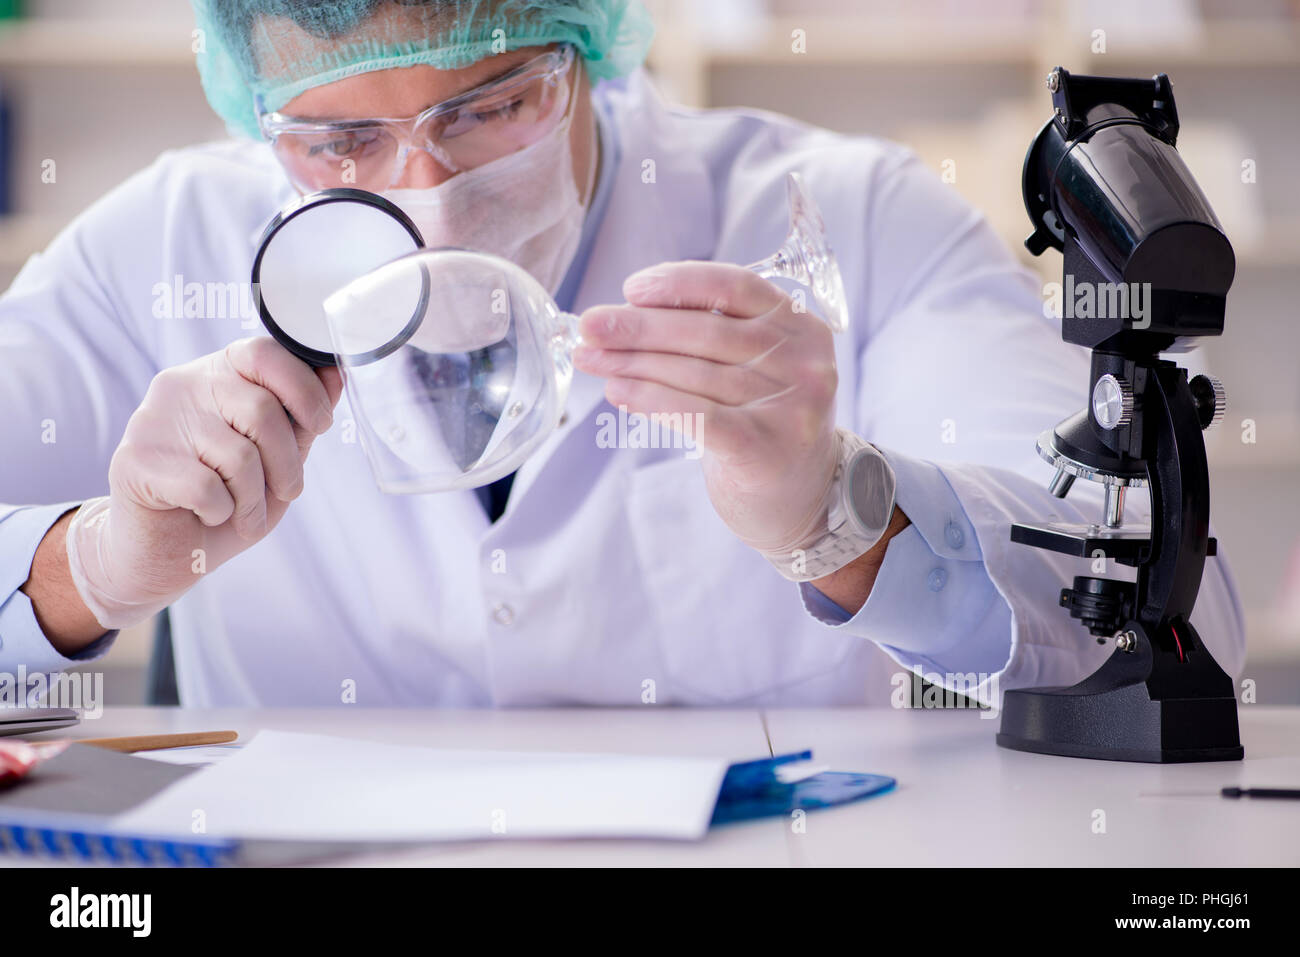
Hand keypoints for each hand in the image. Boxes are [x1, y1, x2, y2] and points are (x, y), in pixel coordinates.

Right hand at [64, 338, 341, 630]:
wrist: (162, 550)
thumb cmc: (225, 499)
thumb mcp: (277, 459)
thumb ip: (302, 418)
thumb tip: (334, 374)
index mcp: (215, 373)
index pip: (263, 352)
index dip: (304, 389)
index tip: (320, 424)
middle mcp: (180, 386)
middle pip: (261, 409)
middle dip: (288, 463)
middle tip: (288, 491)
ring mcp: (153, 421)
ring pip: (239, 455)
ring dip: (255, 499)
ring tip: (246, 514)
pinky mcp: (135, 462)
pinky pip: (206, 488)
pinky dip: (221, 512)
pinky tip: (207, 515)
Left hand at [574, 261, 840, 557]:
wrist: (799, 499)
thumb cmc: (761, 423)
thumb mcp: (755, 369)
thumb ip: (710, 337)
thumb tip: (622, 316)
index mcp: (802, 327)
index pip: (735, 287)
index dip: (679, 283)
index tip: (631, 289)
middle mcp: (803, 362)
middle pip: (706, 331)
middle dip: (638, 327)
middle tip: (590, 327)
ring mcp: (790, 407)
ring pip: (693, 373)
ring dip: (632, 365)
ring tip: (592, 361)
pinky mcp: (765, 448)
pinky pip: (695, 415)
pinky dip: (650, 400)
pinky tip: (618, 393)